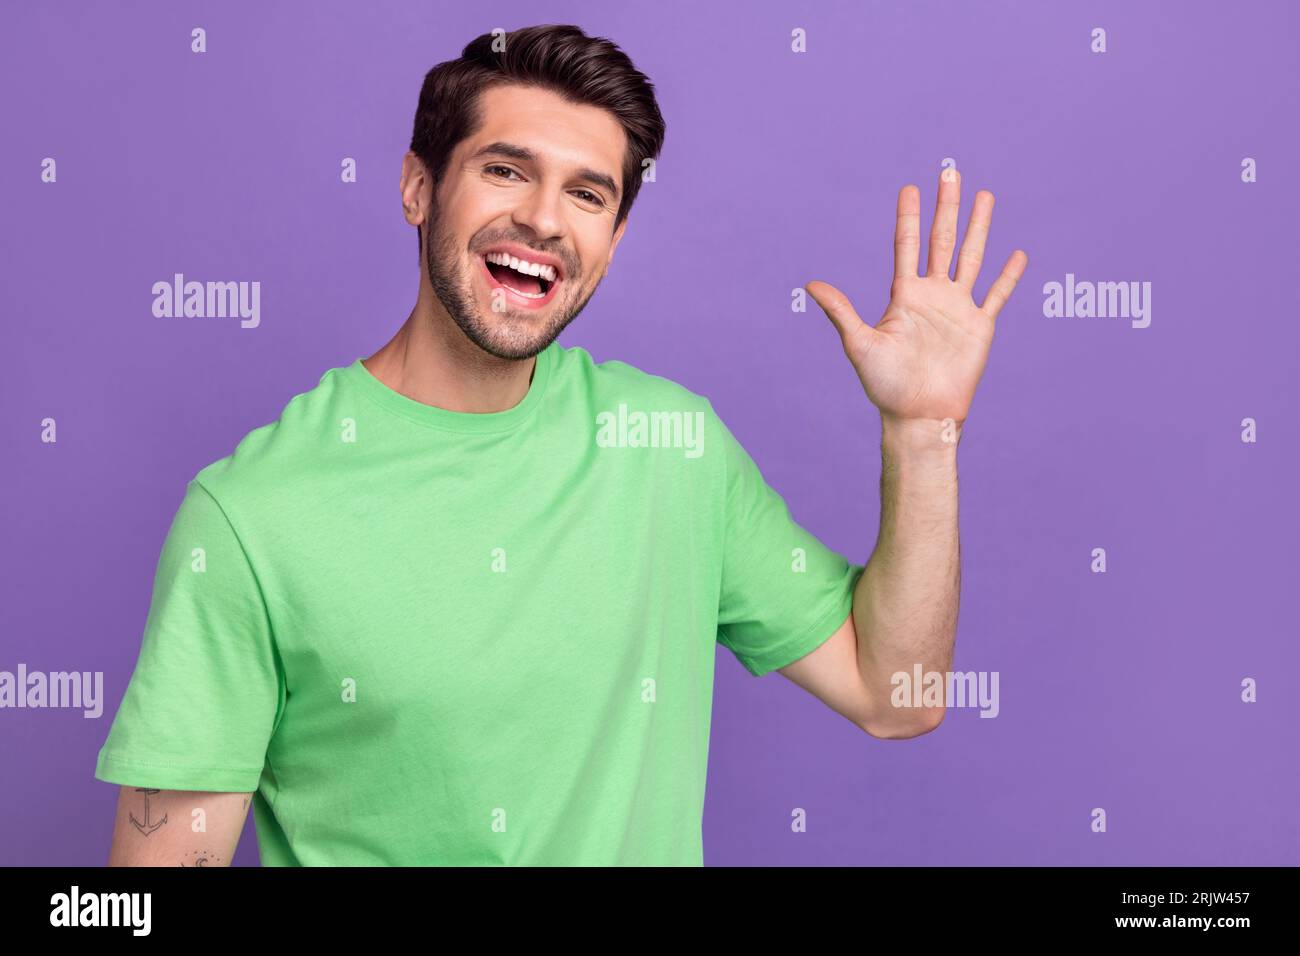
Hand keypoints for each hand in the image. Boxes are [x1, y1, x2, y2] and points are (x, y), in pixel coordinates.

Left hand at [806, 168, 1026, 427]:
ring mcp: (958, 309)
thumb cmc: (885, 385)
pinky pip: (997, 295)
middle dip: (947, 207)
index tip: (910, 187)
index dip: (908, 217)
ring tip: (986, 196)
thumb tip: (809, 284)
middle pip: (942, 241)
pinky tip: (1018, 254)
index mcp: (904, 295)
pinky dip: (1008, 276)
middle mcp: (932, 295)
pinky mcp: (980, 327)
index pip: (907, 245)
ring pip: (972, 257)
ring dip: (980, 227)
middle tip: (950, 172)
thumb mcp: (859, 344)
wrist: (919, 415)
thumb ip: (840, 311)